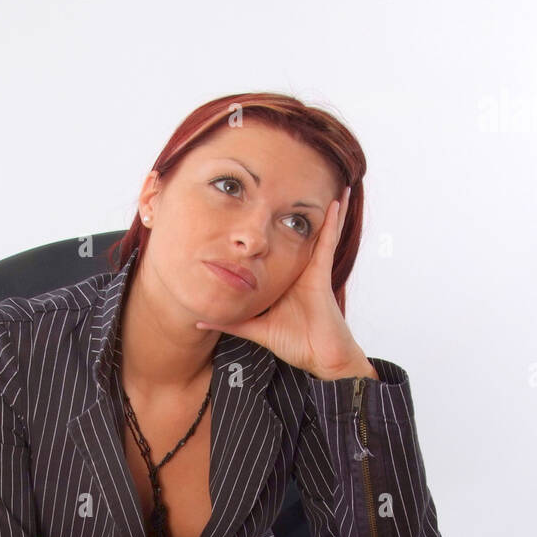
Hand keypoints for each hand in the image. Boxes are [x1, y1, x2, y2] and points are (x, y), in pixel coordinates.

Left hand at [196, 186, 366, 378]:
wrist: (322, 358)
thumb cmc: (297, 344)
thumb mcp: (256, 328)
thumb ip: (231, 322)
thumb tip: (201, 322)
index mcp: (286, 278)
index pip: (275, 248)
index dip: (268, 230)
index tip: (255, 206)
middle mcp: (299, 269)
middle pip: (295, 232)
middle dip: (292, 208)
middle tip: (289, 179)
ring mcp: (312, 270)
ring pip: (314, 231)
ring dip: (319, 207)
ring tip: (322, 179)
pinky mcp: (321, 274)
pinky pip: (326, 242)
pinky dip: (333, 222)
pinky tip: (336, 200)